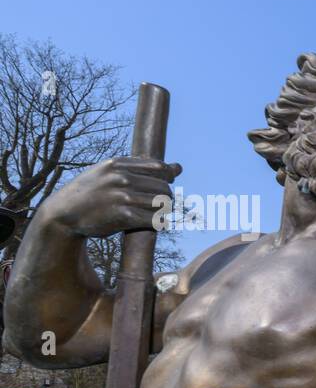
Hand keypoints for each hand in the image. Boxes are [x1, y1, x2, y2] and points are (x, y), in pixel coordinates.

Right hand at [38, 157, 181, 237]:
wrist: (64, 213)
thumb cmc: (91, 192)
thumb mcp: (109, 173)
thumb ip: (141, 168)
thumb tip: (178, 167)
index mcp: (117, 164)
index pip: (159, 167)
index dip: (166, 178)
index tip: (160, 186)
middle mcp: (120, 178)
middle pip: (164, 188)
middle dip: (166, 198)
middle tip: (159, 205)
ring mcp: (122, 196)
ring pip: (162, 204)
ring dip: (164, 212)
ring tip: (154, 214)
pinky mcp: (124, 216)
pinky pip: (156, 220)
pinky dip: (159, 223)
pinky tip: (152, 223)